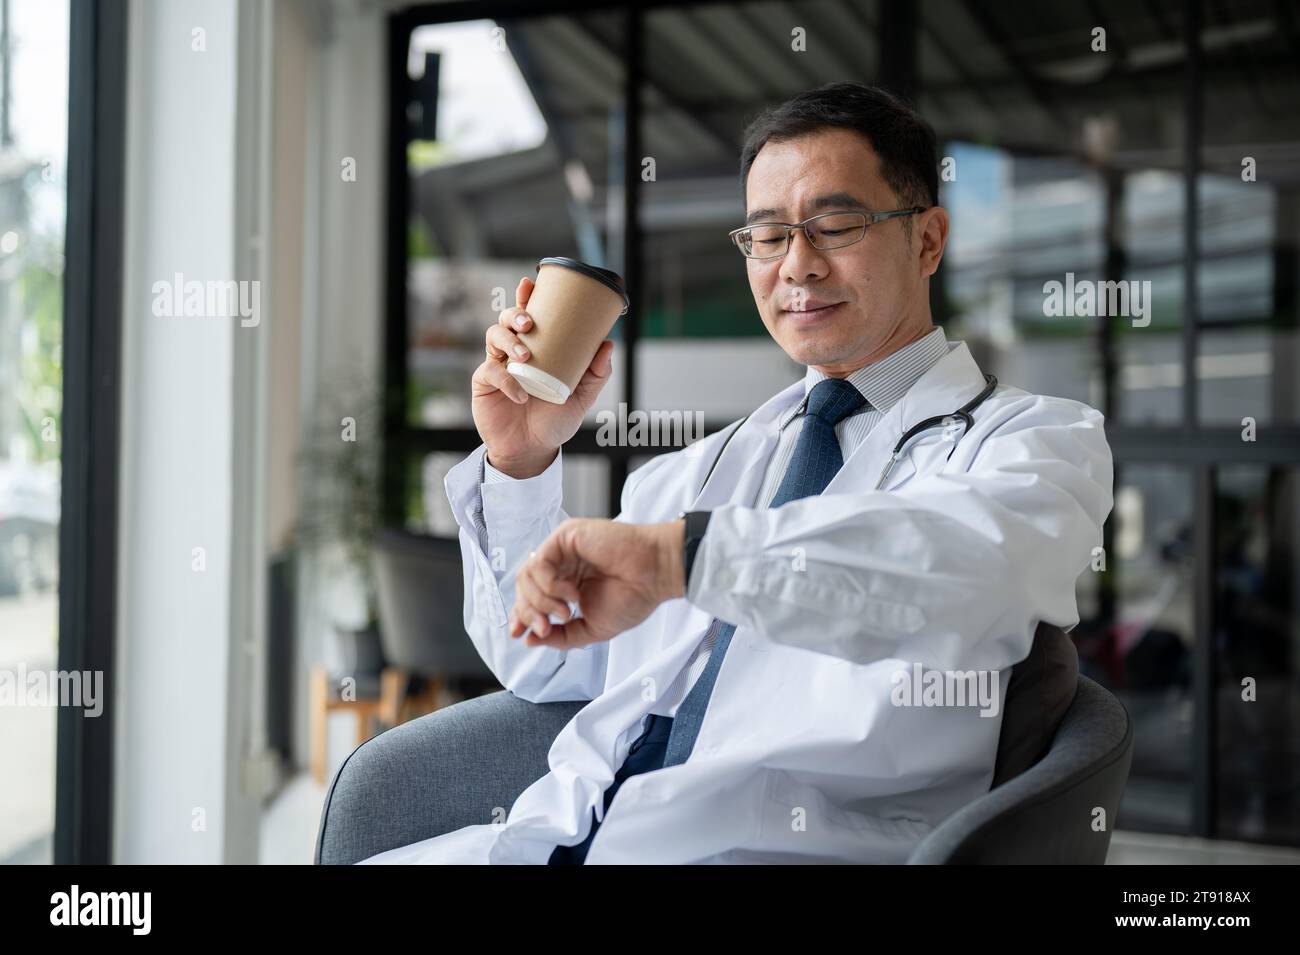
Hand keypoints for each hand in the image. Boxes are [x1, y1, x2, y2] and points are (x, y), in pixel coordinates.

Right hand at [472, 276, 614, 477]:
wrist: (533, 451)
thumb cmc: (555, 421)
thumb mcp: (581, 397)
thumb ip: (596, 374)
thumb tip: (608, 344)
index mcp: (536, 348)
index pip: (528, 315)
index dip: (526, 296)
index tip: (530, 283)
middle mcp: (513, 352)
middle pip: (506, 319)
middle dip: (515, 313)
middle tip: (529, 323)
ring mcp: (497, 366)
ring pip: (493, 336)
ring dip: (509, 340)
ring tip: (525, 355)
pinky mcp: (484, 384)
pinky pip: (491, 372)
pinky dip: (507, 381)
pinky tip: (521, 394)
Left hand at [509, 518, 685, 648]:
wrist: (655, 575)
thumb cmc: (634, 596)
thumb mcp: (591, 628)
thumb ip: (561, 636)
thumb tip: (530, 640)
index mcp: (567, 583)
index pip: (531, 597)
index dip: (522, 616)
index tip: (521, 634)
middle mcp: (562, 564)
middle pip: (524, 587)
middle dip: (529, 612)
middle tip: (545, 629)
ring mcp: (562, 549)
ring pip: (527, 576)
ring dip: (541, 601)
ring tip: (564, 612)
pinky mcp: (566, 536)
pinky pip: (540, 562)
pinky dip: (549, 584)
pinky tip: (571, 593)